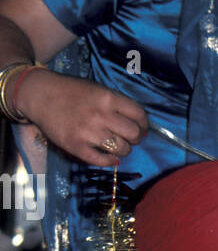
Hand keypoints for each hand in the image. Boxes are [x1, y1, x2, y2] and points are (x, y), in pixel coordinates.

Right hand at [15, 69, 148, 166]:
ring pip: (121, 149)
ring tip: (118, 146)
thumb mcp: (98, 89)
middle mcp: (101, 116)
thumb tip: (139, 124)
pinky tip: (110, 158)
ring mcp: (88, 133)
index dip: (144, 124)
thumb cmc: (72, 92)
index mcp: (108, 98)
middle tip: (130, 139)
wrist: (41, 95)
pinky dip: (110, 161)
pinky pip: (102, 161)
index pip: (139, 115)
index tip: (142, 128)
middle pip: (134, 134)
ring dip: (124, 150)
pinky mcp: (76, 147)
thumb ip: (118, 104)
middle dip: (136, 138)